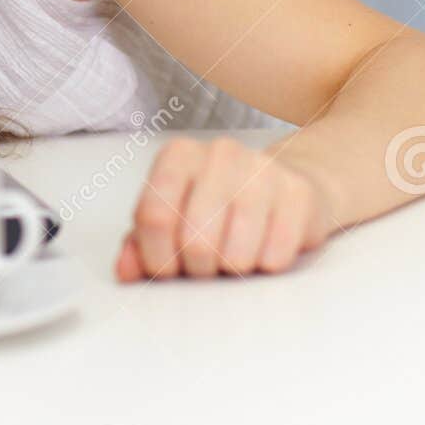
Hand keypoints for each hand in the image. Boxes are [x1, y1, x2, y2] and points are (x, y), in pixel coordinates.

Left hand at [115, 137, 339, 280]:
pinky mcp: (299, 194)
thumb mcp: (174, 218)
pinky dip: (265, 266)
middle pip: (194, 242)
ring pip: (234, 256)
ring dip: (232, 271)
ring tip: (236, 253)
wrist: (287, 187)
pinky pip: (273, 258)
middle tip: (206, 264)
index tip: (167, 269)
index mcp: (179, 155)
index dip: (157, 258)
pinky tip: (265, 247)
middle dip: (197, 269)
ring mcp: (263, 170)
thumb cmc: (220, 206)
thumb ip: (141, 243)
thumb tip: (126, 269)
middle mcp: (220, 153)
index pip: (154, 217)